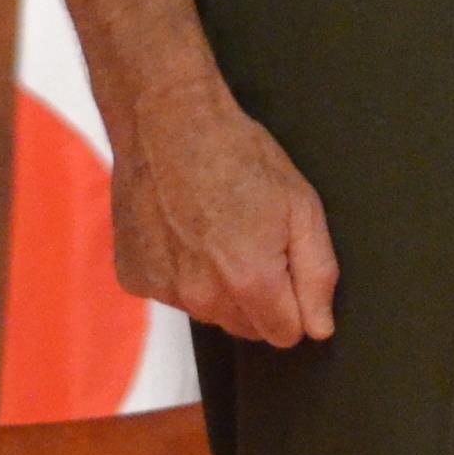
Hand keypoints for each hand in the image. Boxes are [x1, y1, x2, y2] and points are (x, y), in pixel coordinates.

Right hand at [113, 69, 338, 346]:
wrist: (166, 119)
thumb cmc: (237, 154)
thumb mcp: (301, 205)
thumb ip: (317, 274)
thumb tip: (320, 328)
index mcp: (250, 282)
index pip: (285, 334)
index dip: (293, 303)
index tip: (284, 264)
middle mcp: (203, 296)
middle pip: (246, 328)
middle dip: (256, 297)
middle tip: (250, 240)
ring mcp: (163, 289)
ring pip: (208, 310)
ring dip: (216, 284)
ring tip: (214, 229)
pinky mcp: (133, 276)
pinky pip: (170, 292)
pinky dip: (178, 270)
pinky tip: (180, 229)